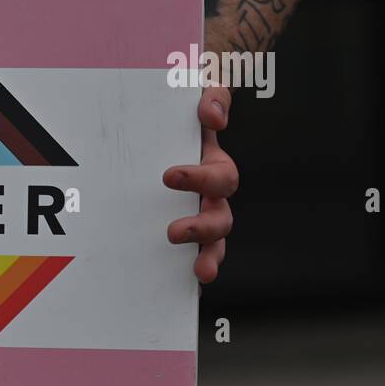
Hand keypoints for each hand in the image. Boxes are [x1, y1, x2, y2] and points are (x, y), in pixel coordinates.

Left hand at [163, 86, 238, 283]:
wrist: (164, 125)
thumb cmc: (183, 115)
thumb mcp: (199, 98)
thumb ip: (212, 98)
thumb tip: (212, 116)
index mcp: (214, 166)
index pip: (219, 178)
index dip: (200, 178)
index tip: (169, 176)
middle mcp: (209, 197)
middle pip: (220, 220)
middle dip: (202, 229)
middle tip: (173, 232)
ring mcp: (194, 215)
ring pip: (212, 244)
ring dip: (206, 258)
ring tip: (199, 273)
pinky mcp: (177, 229)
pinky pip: (188, 255)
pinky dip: (186, 272)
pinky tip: (182, 287)